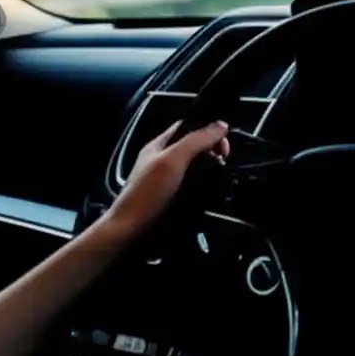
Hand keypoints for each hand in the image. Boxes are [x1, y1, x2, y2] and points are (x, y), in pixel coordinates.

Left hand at [101, 121, 230, 238]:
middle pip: (193, 147)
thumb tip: (223, 125)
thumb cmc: (149, 191)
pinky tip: (213, 191)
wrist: (131, 230)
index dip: (206, 129)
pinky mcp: (172, 198)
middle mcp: (162, 160)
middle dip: (211, 150)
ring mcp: (166, 180)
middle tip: (224, 162)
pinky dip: (205, 186)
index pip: (186, 127)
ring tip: (222, 176)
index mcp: (159, 145)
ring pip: (194, 167)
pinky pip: (193, 186)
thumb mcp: (173, 159)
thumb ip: (196, 140)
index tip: (223, 142)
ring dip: (210, 169)